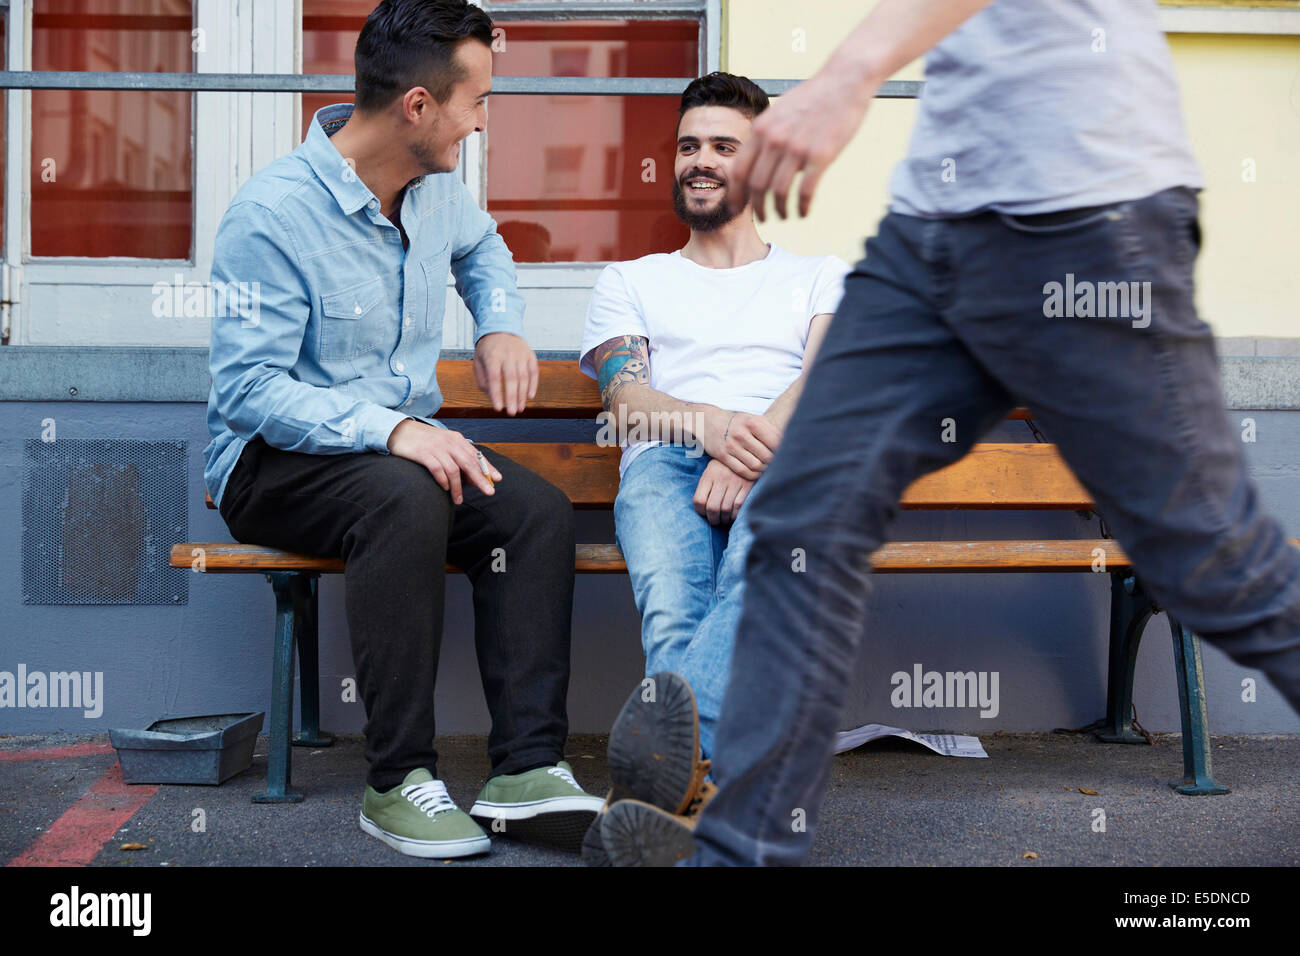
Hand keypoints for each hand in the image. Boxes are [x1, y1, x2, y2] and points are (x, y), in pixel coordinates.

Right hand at [387, 419, 501, 504]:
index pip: (476, 455)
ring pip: (454, 470)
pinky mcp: (423, 454)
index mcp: (457, 440)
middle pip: (469, 463)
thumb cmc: (425, 441)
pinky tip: (445, 488)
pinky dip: (443, 481)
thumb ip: (458, 458)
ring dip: (458, 488)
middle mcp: (449, 443)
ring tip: (459, 500)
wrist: (400, 431)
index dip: (488, 467)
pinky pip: (438, 470)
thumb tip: (473, 478)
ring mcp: (436, 448)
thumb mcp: (445, 446)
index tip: (497, 479)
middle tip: (489, 492)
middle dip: (481, 479)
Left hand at [474, 332, 537, 414]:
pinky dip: (533, 385)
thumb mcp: (478, 361)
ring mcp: (521, 354)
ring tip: (519, 409)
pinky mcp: (530, 355)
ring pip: (524, 377)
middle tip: (511, 413)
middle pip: (511, 379)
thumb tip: (492, 396)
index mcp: (492, 356)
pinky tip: (530, 397)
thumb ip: (483, 379)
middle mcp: (508, 355)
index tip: (498, 408)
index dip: (497, 394)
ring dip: (522, 395)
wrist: (502, 328)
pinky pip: (534, 372)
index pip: (495, 378)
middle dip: (512, 398)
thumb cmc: (488, 349)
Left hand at [693, 459, 753, 525]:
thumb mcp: (711, 471)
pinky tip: (733, 515)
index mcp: (709, 475)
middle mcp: (721, 478)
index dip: (700, 512)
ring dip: (724, 519)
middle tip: (715, 521)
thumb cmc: (724, 466)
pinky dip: (735, 515)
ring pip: (726, 509)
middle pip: (712, 507)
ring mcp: (735, 482)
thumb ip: (705, 487)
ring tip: (724, 519)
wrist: (745, 453)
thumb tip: (701, 509)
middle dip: (713, 519)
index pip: (699, 500)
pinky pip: (739, 506)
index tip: (704, 513)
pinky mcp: (747, 485)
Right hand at [698, 406, 782, 480]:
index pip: (776, 442)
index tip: (785, 454)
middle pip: (766, 456)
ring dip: (764, 470)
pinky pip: (742, 470)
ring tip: (766, 468)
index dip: (783, 451)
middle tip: (777, 465)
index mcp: (752, 422)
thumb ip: (768, 430)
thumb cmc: (736, 422)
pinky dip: (752, 475)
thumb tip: (789, 443)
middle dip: (774, 463)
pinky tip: (756, 472)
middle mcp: (741, 433)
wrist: (708, 421)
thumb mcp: (752, 419)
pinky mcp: (723, 455)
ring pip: (755, 465)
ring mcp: (731, 445)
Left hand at [727, 68, 872, 220]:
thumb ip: (767, 136)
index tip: (737, 207)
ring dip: (780, 210)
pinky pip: (806, 190)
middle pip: (756, 186)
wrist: (844, 80)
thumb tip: (762, 162)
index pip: (739, 170)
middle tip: (762, 218)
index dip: (736, 193)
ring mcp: (797, 148)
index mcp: (761, 129)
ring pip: (779, 192)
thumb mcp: (780, 111)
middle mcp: (774, 139)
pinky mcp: (820, 155)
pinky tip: (803, 212)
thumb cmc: (814, 97)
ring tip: (783, 216)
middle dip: (757, 208)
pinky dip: (802, 206)